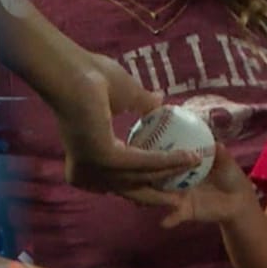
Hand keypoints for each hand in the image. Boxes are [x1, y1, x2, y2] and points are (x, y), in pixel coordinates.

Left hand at [54, 52, 200, 193]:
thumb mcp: (125, 94)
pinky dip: (168, 161)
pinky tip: (187, 157)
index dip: (139, 183)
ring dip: (170, 172)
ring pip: (140, 176)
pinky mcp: (104, 158)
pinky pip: (143, 163)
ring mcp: (94, 165)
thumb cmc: (90, 76)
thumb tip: (160, 100)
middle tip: (178, 197)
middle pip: (127, 188)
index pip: (115, 178)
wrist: (72, 70)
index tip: (162, 184)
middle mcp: (87, 167)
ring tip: (193, 167)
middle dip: (154, 196)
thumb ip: (142, 103)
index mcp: (86, 156)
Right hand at [121, 141, 257, 227]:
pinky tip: (164, 222)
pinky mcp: (185, 211)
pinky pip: (175, 216)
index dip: (154, 151)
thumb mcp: (223, 159)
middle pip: (157, 177)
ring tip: (139, 198)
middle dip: (145, 175)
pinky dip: (170, 219)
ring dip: (152, 197)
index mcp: (183, 166)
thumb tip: (209, 136)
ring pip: (161, 196)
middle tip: (132, 170)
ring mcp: (178, 196)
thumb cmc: (230, 176)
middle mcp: (176, 180)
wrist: (238, 200)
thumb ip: (215, 149)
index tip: (143, 143)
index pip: (165, 157)